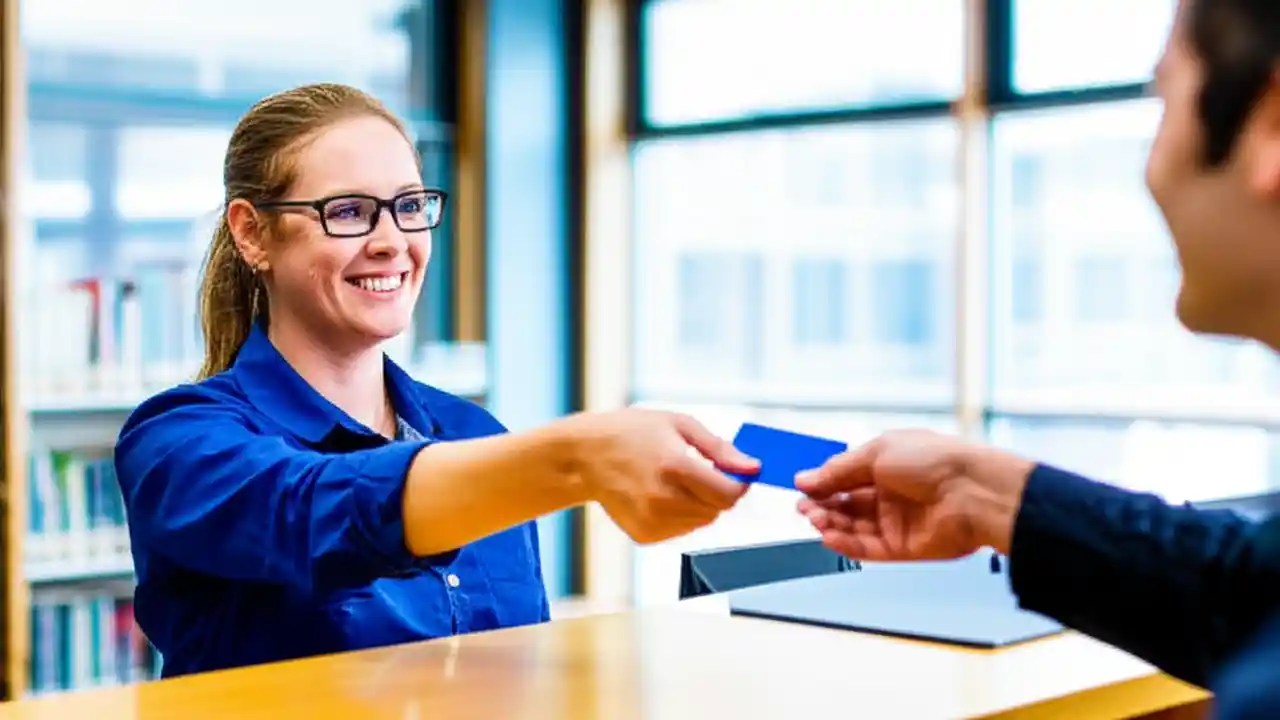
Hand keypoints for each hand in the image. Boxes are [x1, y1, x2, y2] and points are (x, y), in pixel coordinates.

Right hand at [560, 408, 758, 543]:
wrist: (585, 457)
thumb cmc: (633, 432)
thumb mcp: (678, 424)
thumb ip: (719, 449)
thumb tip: (753, 467)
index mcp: (674, 467)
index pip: (727, 494)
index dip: (739, 484)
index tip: (735, 472)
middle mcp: (663, 500)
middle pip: (717, 510)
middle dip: (718, 492)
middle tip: (700, 470)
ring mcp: (652, 521)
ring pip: (701, 522)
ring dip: (700, 504)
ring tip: (674, 480)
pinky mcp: (644, 535)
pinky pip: (681, 530)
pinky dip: (680, 515)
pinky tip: (660, 494)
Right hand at [794, 429, 1033, 560]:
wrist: (973, 492)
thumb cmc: (935, 461)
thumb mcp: (876, 453)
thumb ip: (838, 470)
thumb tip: (806, 478)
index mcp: (888, 465)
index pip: (846, 477)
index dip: (823, 483)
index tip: (802, 487)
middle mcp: (892, 494)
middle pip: (847, 504)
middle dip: (823, 505)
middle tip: (804, 507)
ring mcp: (897, 522)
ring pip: (853, 527)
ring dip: (831, 524)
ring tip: (814, 519)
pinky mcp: (902, 547)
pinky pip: (867, 548)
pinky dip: (846, 544)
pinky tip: (829, 537)